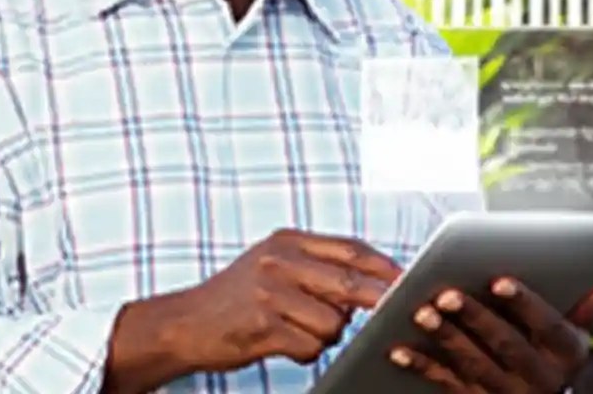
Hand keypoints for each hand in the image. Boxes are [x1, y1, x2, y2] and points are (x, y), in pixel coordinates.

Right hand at [173, 228, 401, 371]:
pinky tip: (284, 344)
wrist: (183, 323)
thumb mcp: (271, 264)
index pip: (350, 249)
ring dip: (326, 335)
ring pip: (333, 322)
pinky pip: (310, 346)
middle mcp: (279, 261)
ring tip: (299, 329)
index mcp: (287, 241)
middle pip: (350, 284)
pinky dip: (305, 352)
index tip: (408, 280)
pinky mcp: (264, 325)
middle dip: (379, 302)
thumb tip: (373, 279)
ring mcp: (270, 293)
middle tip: (397, 312)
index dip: (384, 266)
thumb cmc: (235, 296)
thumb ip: (316, 265)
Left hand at [388, 273, 592, 392]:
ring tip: (421, 313)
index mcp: (568, 352)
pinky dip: (421, 365)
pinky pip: (446, 384)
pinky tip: (399, 348)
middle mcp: (542, 378)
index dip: (525, 303)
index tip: (498, 280)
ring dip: (446, 338)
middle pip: (506, 345)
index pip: (549, 325)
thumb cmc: (546, 351)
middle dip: (475, 317)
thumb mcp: (569, 333)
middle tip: (446, 293)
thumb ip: (582, 303)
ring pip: (474, 364)